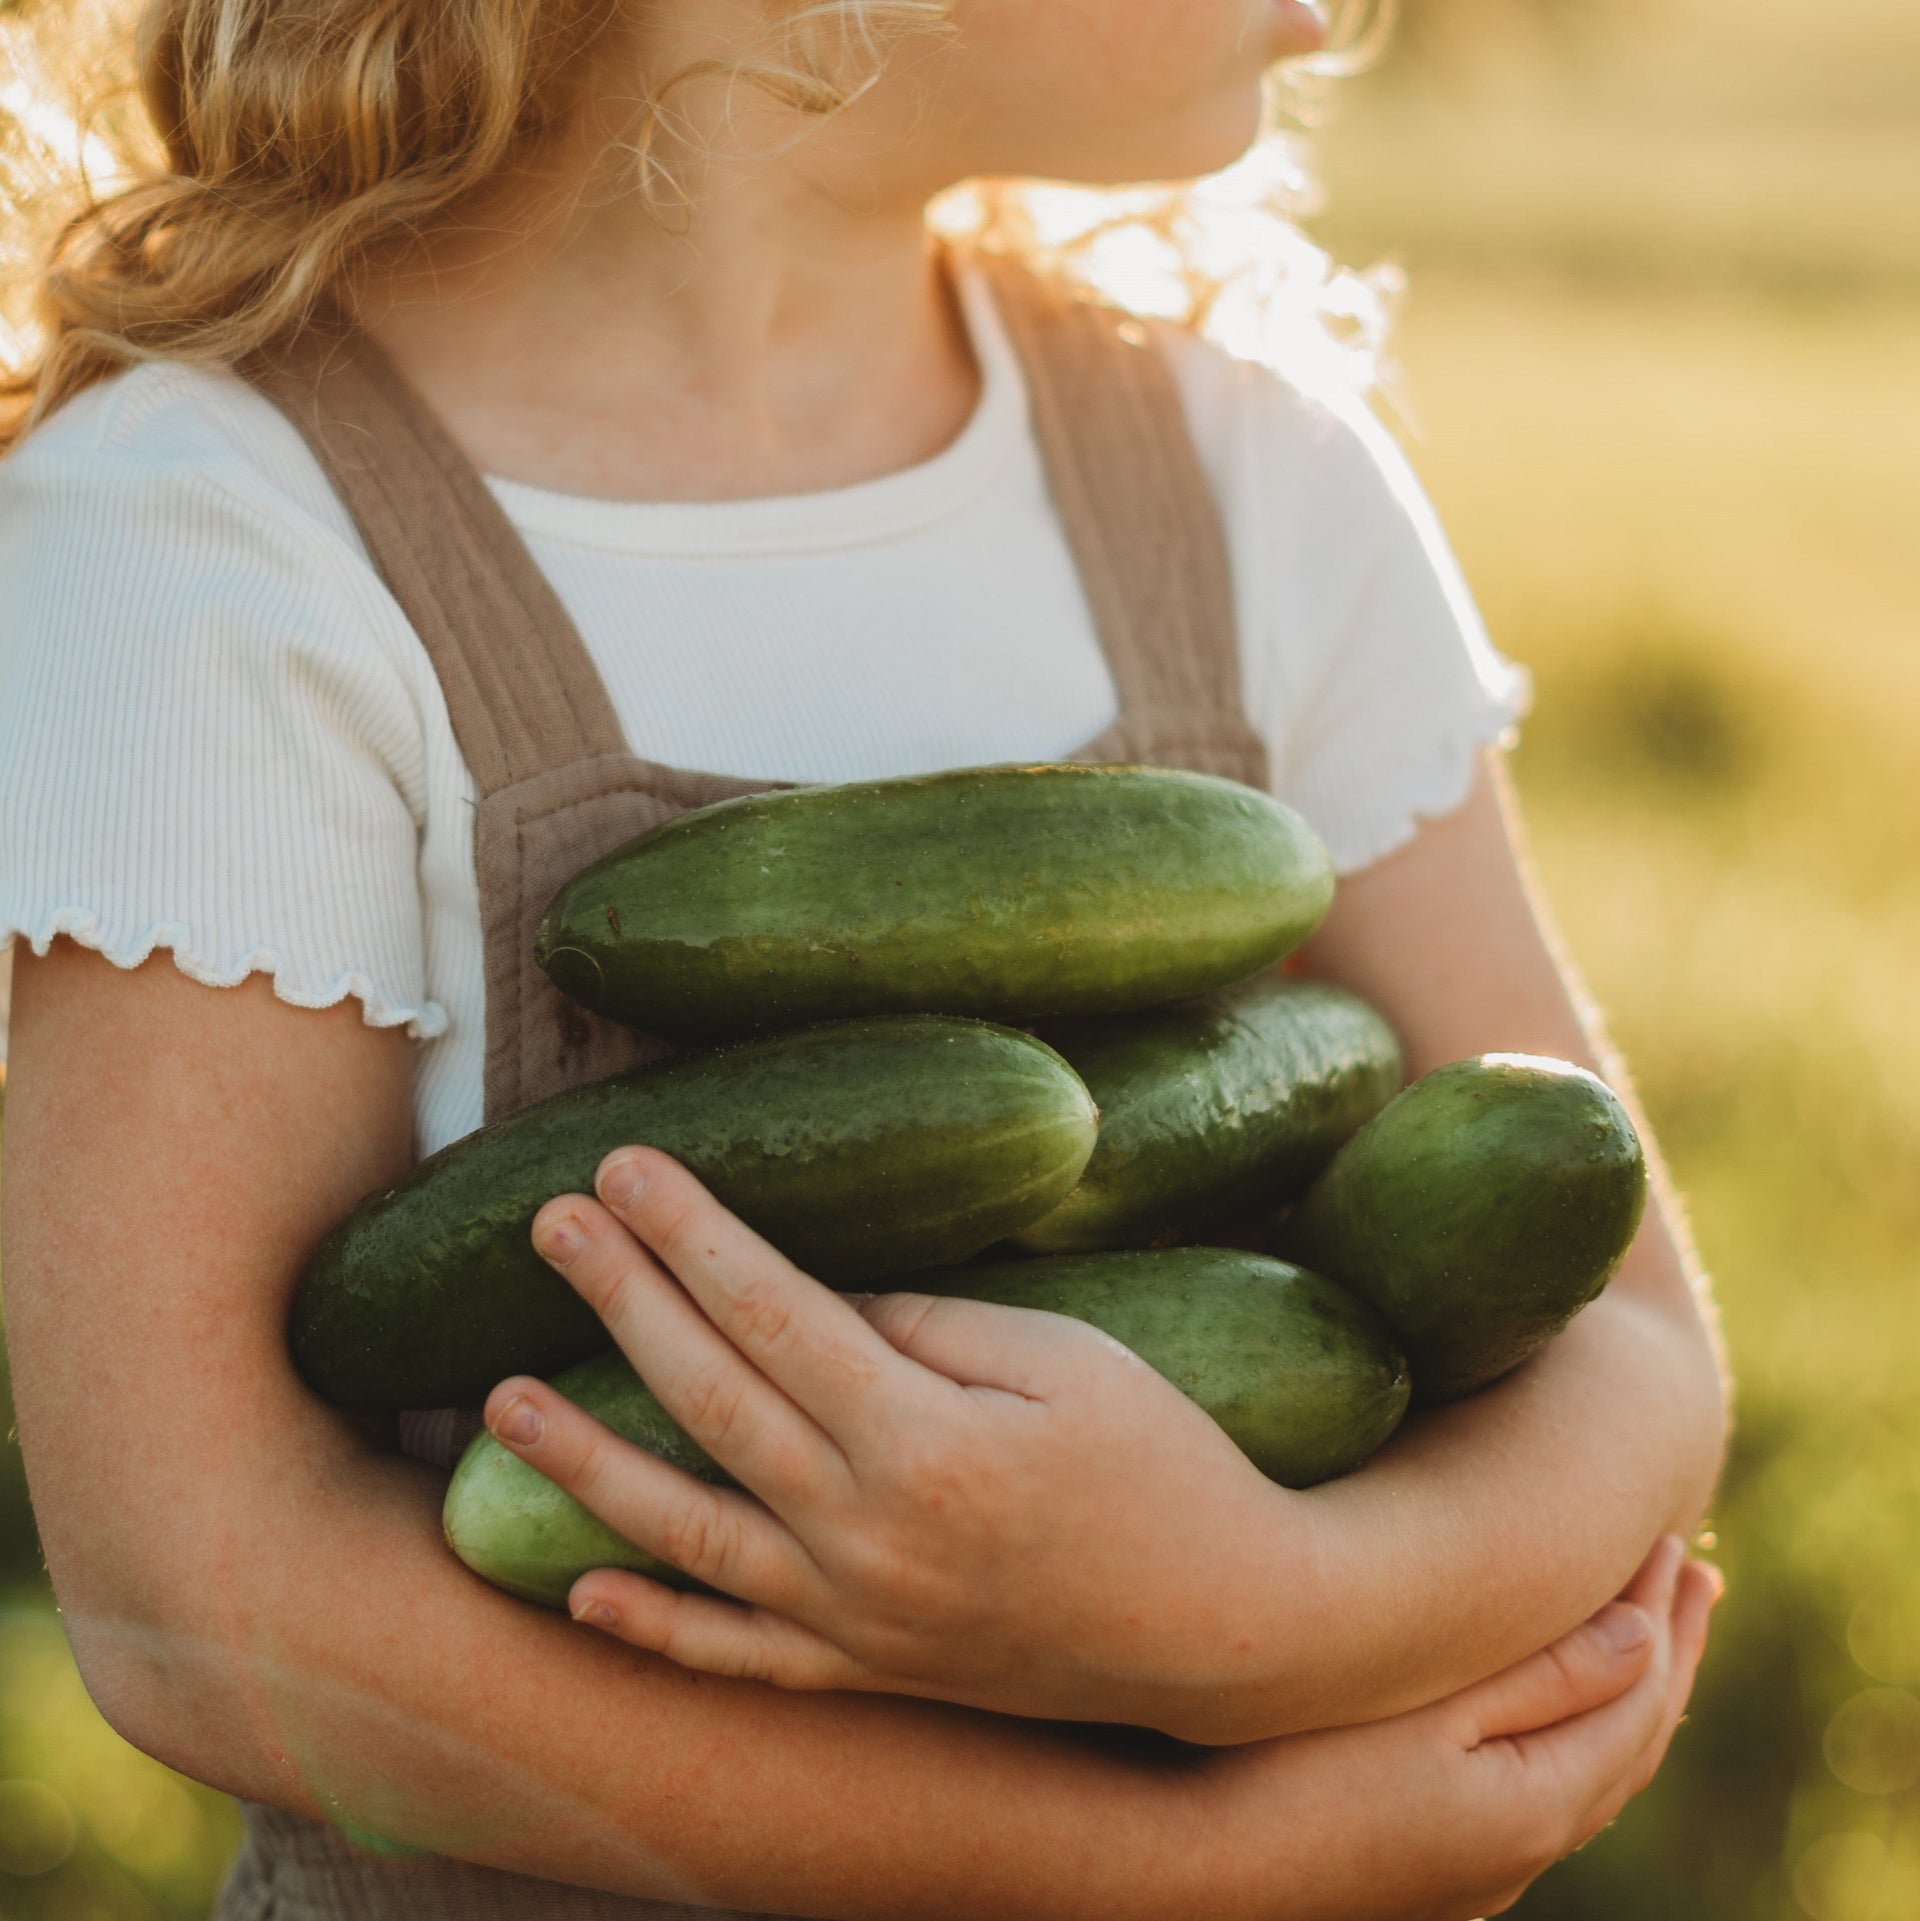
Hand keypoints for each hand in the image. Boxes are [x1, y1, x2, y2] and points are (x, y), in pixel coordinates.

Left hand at [484, 1146, 1319, 1739]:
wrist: (1231, 1630)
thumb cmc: (1168, 1469)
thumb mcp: (1069, 1362)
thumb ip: (933, 1328)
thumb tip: (820, 1300)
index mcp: (927, 1442)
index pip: (774, 1313)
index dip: (691, 1235)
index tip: (625, 1168)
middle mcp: (871, 1537)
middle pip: (712, 1400)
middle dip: (622, 1300)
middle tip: (551, 1223)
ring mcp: (860, 1618)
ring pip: (689, 1535)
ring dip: (587, 1465)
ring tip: (497, 1400)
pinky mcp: (872, 1672)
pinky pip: (741, 1659)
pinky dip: (656, 1628)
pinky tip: (583, 1589)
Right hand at [1195, 1538, 1719, 1920]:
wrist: (1185, 1872)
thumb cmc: (1294, 1769)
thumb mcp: (1428, 1706)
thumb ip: (1543, 1673)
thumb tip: (1643, 1637)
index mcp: (1536, 1804)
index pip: (1634, 1695)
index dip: (1659, 1612)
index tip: (1673, 1535)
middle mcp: (1521, 1852)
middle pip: (1628, 1741)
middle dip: (1668, 1654)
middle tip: (1699, 1580)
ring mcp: (1472, 1871)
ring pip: (1586, 1777)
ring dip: (1625, 1702)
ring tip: (1647, 1647)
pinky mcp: (1423, 1872)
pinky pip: (1543, 1796)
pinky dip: (1574, 1740)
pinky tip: (1549, 1725)